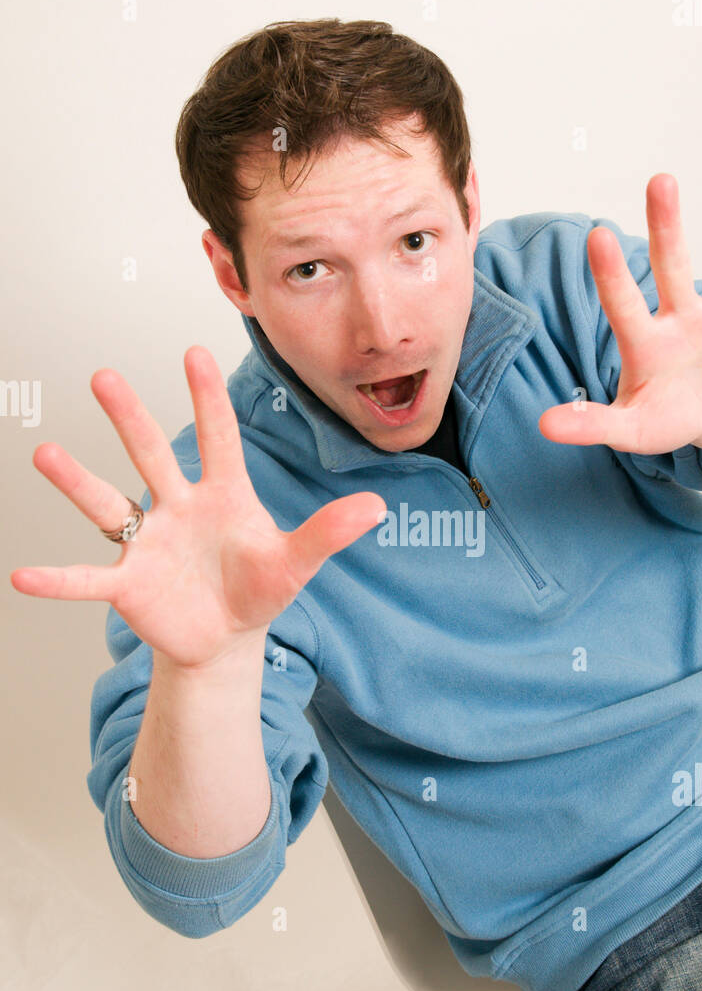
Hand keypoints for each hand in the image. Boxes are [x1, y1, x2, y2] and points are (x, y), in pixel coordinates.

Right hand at [10, 346, 385, 669]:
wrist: (226, 638)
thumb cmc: (256, 590)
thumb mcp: (295, 561)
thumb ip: (329, 532)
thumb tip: (378, 506)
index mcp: (222, 494)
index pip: (217, 437)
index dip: (207, 398)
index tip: (195, 352)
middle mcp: (177, 508)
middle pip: (151, 454)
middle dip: (130, 418)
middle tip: (104, 377)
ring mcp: (148, 544)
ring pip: (108, 506)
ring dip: (78, 482)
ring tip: (45, 455)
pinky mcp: (128, 585)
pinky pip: (88, 579)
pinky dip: (59, 579)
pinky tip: (23, 575)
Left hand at [538, 173, 701, 454]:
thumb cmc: (662, 415)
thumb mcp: (628, 428)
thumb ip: (590, 424)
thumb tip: (544, 426)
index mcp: (645, 339)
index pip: (624, 303)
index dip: (612, 275)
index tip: (597, 236)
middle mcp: (683, 316)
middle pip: (672, 264)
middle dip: (667, 226)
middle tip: (661, 180)